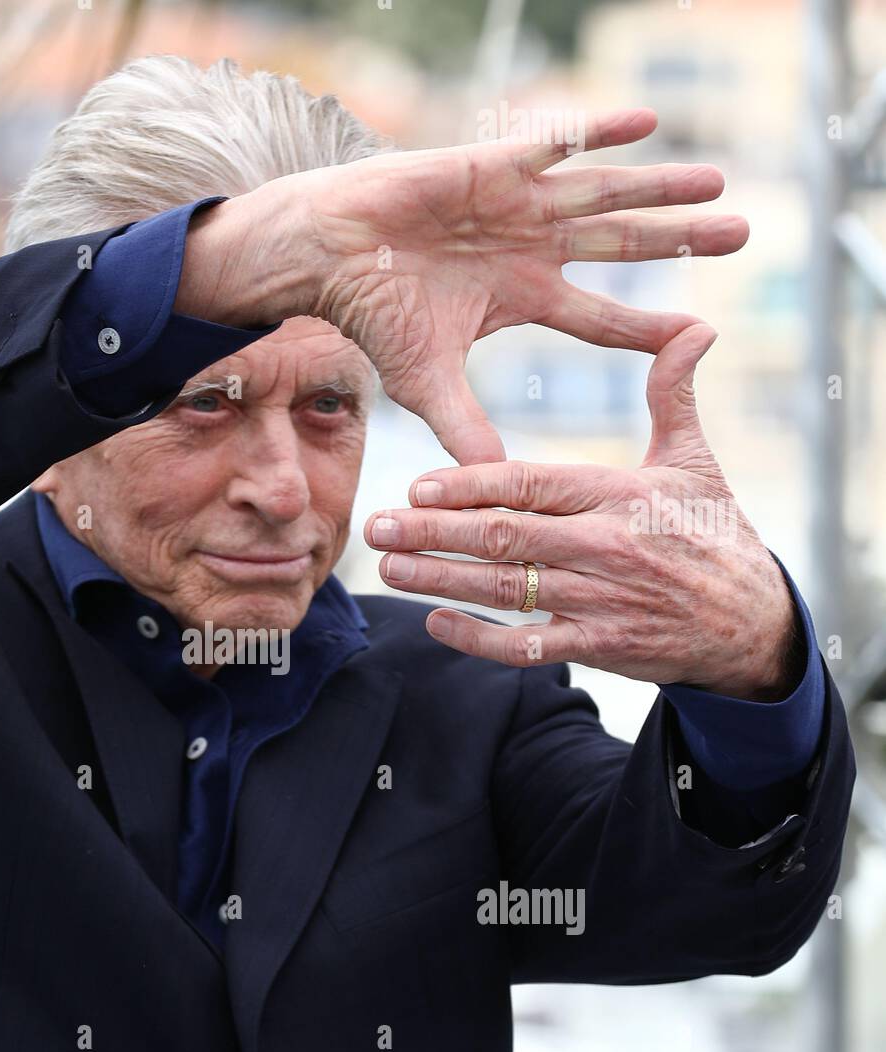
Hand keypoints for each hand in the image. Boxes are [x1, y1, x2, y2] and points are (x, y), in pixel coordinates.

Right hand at [177, 110, 748, 464]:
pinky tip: (648, 122)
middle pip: (624, 246)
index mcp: (523, 298)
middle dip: (681, 240)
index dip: (648, 328)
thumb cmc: (373, 314)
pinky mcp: (494, 166)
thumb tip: (498, 486)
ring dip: (661, 186)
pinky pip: (557, 144)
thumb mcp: (427, 384)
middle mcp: (531, 249)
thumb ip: (466, 430)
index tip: (700, 335)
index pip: (602, 318)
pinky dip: (599, 133)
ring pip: (606, 193)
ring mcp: (518, 205)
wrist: (327, 257)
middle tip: (743, 234)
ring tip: (718, 179)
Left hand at [364, 324, 802, 700]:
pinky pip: (527, 646)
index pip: (530, 484)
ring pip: (505, 590)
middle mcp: (604, 547)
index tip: (417, 484)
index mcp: (619, 494)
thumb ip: (674, 396)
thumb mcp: (696, 461)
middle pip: (504, 538)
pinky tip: (436, 622)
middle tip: (376, 527)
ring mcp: (599, 601)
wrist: (752, 622)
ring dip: (440, 580)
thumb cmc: (713, 533)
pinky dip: (479, 637)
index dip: (470, 486)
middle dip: (432, 533)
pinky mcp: (598, 647)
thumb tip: (695, 327)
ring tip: (389, 568)